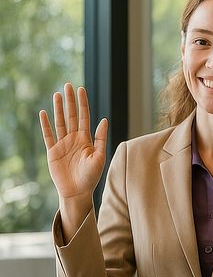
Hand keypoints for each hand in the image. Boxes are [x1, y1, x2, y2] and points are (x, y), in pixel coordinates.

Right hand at [39, 84, 108, 234]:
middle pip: (71, 115)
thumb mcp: (99, 157)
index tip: (82, 89)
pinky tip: (44, 113)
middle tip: (68, 85)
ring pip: (60, 122)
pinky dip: (46, 124)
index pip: (84, 117)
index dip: (83, 103)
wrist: (77, 192)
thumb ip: (101, 138)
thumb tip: (104, 120)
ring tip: (57, 94)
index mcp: (86, 139)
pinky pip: (48, 135)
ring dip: (58, 108)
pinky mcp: (52, 151)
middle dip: (70, 101)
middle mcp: (74, 139)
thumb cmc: (91, 177)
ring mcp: (62, 144)